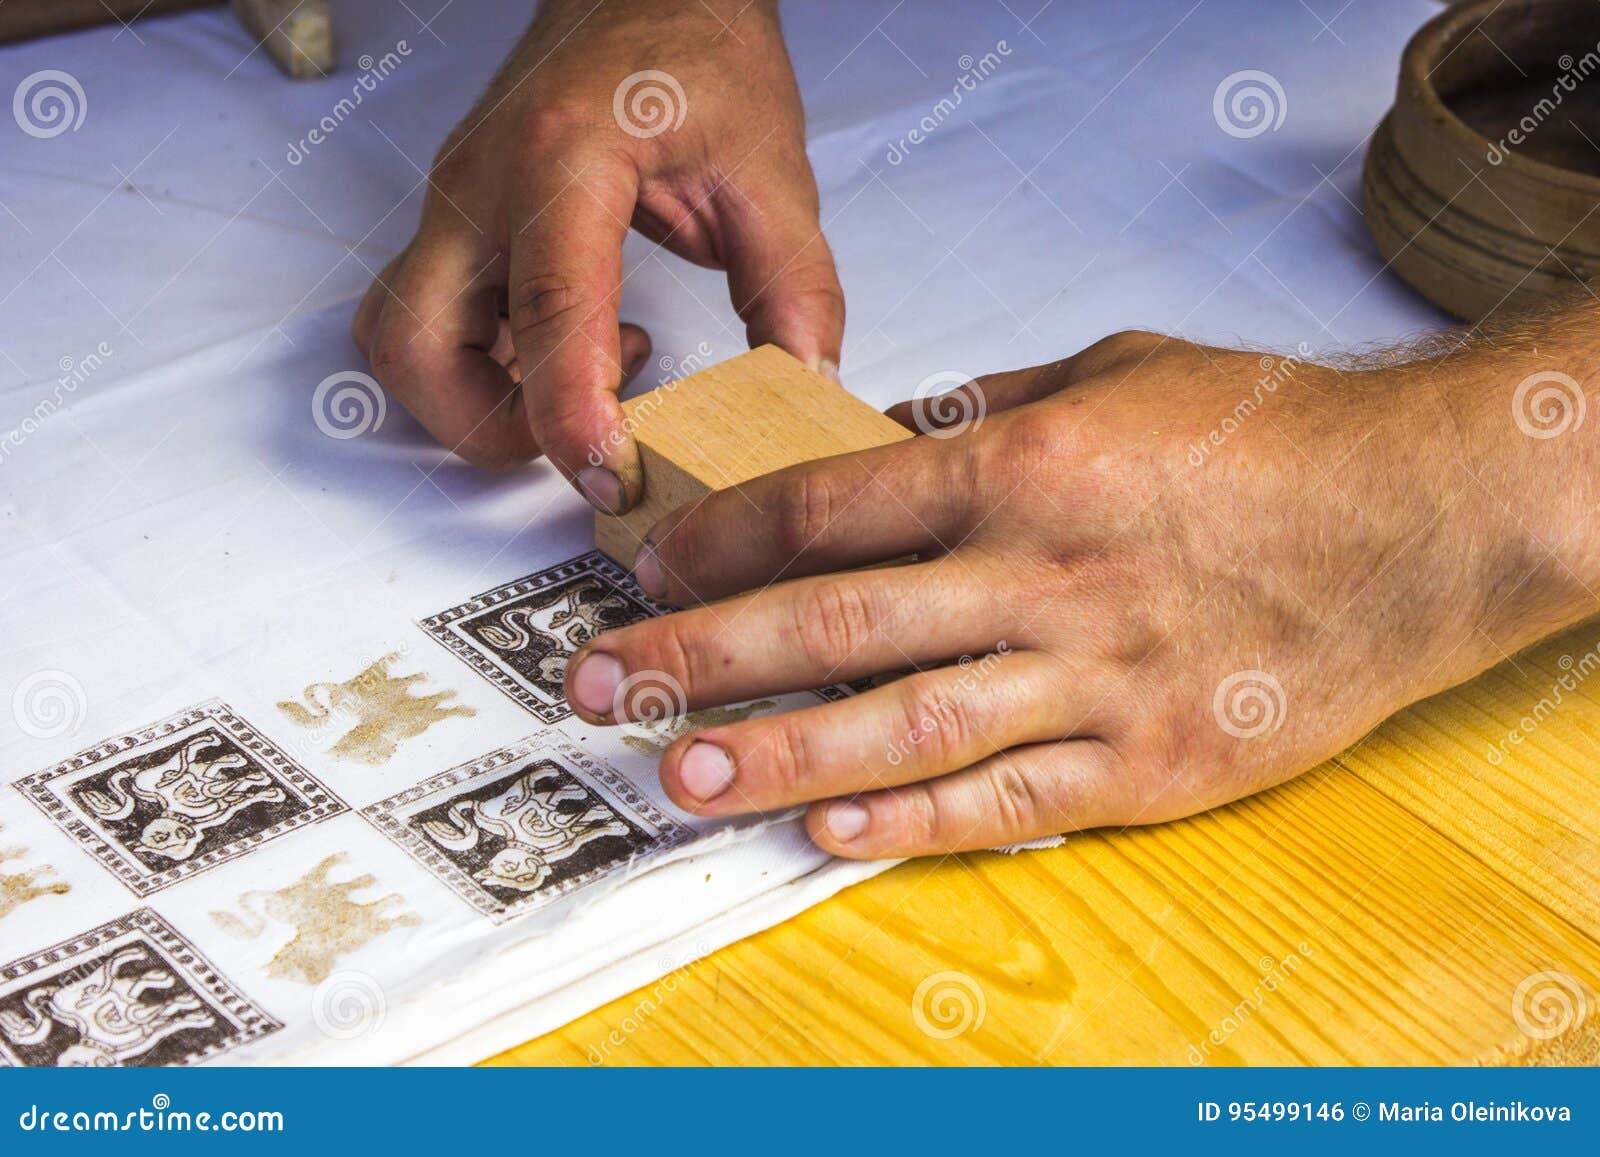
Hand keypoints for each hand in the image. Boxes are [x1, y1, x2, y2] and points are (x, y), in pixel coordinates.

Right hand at [352, 0, 842, 510]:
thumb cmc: (693, 51)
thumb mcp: (770, 169)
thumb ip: (795, 286)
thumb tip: (805, 386)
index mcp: (565, 158)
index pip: (548, 307)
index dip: (570, 411)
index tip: (611, 474)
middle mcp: (484, 182)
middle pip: (419, 345)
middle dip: (487, 426)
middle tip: (585, 437)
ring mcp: (455, 201)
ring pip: (401, 342)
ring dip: (471, 400)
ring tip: (576, 384)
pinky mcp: (454, 218)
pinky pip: (425, 319)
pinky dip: (476, 365)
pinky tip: (560, 347)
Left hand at [562, 329, 1592, 856]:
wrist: (1420, 520)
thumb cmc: (1271, 436)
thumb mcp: (1119, 371)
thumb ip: (993, 407)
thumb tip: (895, 436)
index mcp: (1028, 469)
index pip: (831, 508)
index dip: (723, 541)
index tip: (651, 567)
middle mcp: (1045, 577)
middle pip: (835, 622)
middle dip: (701, 655)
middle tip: (601, 686)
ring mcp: (1097, 680)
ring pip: (904, 727)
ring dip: (777, 755)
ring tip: (679, 776)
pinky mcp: (1148, 764)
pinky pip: (1009, 801)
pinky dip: (913, 822)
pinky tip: (827, 831)